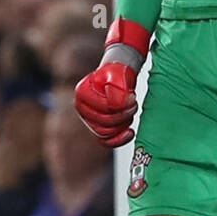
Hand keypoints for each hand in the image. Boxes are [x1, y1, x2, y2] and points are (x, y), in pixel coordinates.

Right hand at [75, 17, 148, 148]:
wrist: (119, 77)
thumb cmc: (117, 73)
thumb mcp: (117, 74)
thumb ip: (116, 87)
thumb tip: (117, 104)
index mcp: (82, 92)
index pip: (102, 107)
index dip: (120, 106)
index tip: (133, 97)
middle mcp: (82, 108)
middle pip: (102, 122)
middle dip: (123, 115)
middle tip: (134, 104)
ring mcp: (89, 119)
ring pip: (105, 133)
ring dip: (122, 124)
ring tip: (131, 111)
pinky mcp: (98, 127)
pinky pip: (105, 141)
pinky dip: (118, 140)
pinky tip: (130, 132)